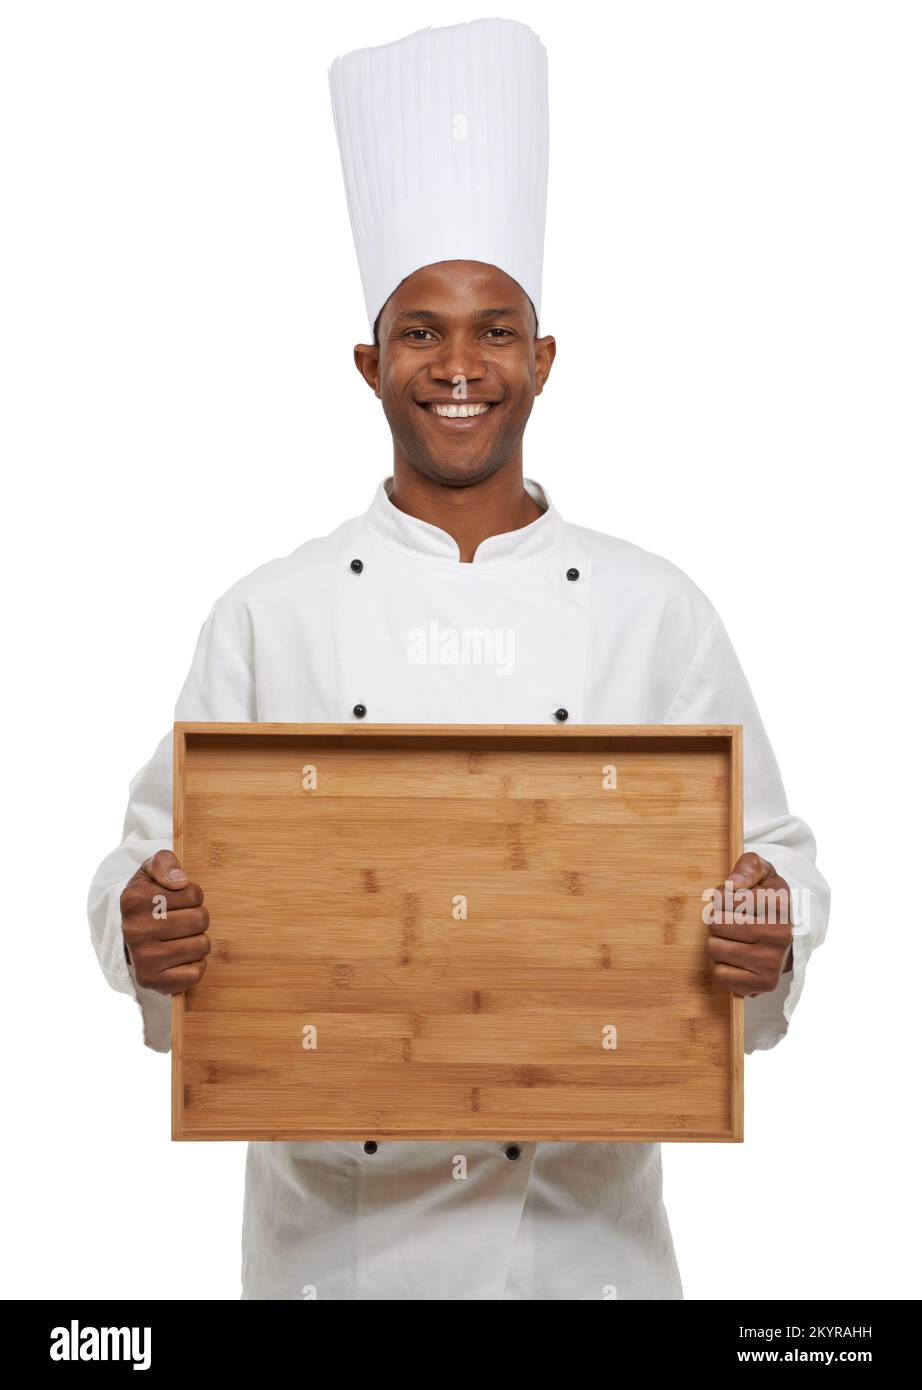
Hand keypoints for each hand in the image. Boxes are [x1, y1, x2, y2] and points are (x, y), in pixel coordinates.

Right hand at [120, 850, 209, 993]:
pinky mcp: (152, 981)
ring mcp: (142, 959)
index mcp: (133, 900)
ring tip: (180, 938)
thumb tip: (180, 881)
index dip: (193, 896)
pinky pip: (195, 974)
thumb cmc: (147, 898)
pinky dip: (194, 965)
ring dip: (197, 940)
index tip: (177, 900)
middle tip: (182, 920)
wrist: (128, 932)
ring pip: (202, 946)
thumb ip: (164, 863)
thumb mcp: (150, 870)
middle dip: (197, 918)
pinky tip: (180, 957)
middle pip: (200, 920)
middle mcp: (134, 931)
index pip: (194, 894)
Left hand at [705, 852, 792, 997]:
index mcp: (780, 903)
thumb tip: (733, 884)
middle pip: (715, 924)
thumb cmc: (767, 899)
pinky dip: (720, 965)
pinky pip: (720, 974)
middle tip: (729, 920)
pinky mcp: (765, 984)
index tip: (732, 899)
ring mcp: (773, 962)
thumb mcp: (762, 872)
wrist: (787, 933)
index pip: (725, 898)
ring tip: (731, 938)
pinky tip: (735, 957)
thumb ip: (748, 867)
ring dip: (716, 942)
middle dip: (716, 919)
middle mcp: (780, 934)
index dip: (721, 896)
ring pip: (713, 949)